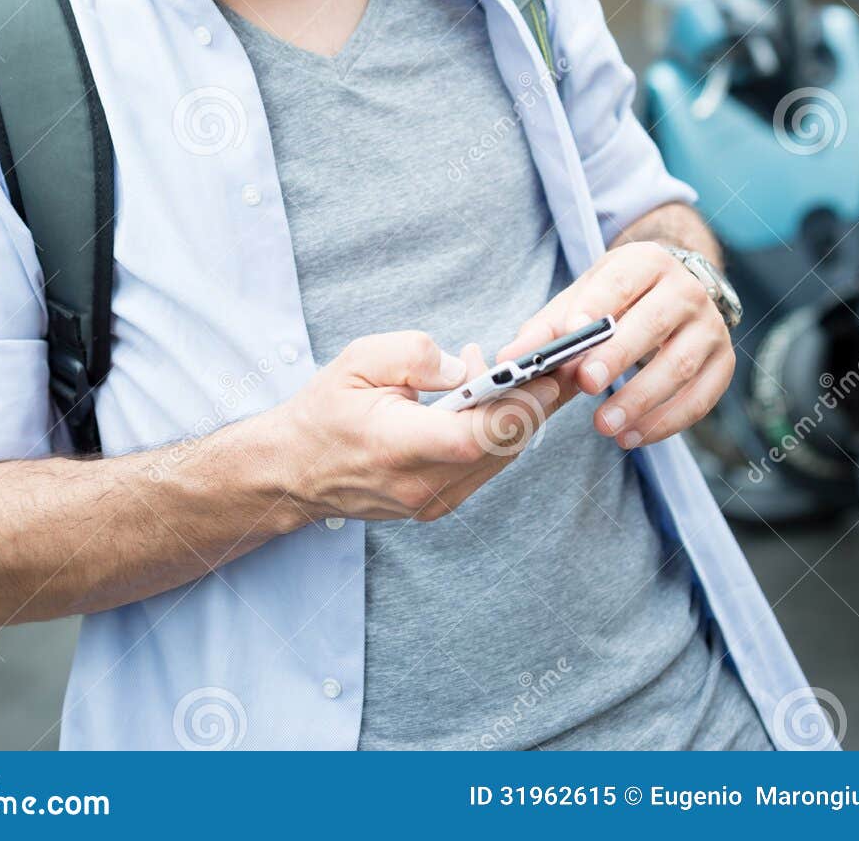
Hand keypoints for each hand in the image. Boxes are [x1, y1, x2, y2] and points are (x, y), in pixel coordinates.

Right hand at [273, 332, 556, 523]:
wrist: (294, 471)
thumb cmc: (324, 411)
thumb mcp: (358, 361)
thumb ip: (412, 354)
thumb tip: (462, 366)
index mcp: (397, 447)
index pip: (473, 437)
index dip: (519, 407)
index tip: (548, 376)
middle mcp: (420, 485)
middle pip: (499, 448)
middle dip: (537, 404)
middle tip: (564, 364)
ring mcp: (430, 502)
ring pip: (498, 460)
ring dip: (519, 416)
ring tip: (524, 372)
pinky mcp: (437, 505)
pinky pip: (483, 468)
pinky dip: (497, 434)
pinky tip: (490, 400)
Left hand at [496, 241, 734, 450]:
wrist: (674, 293)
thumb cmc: (619, 298)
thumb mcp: (583, 297)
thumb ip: (548, 327)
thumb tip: (510, 358)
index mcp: (647, 261)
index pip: (620, 282)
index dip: (596, 307)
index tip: (572, 334)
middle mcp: (686, 289)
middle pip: (652, 324)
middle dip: (616, 357)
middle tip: (583, 384)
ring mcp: (710, 327)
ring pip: (678, 365)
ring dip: (639, 399)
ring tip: (603, 425)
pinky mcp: (722, 363)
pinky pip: (700, 398)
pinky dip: (665, 422)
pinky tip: (633, 436)